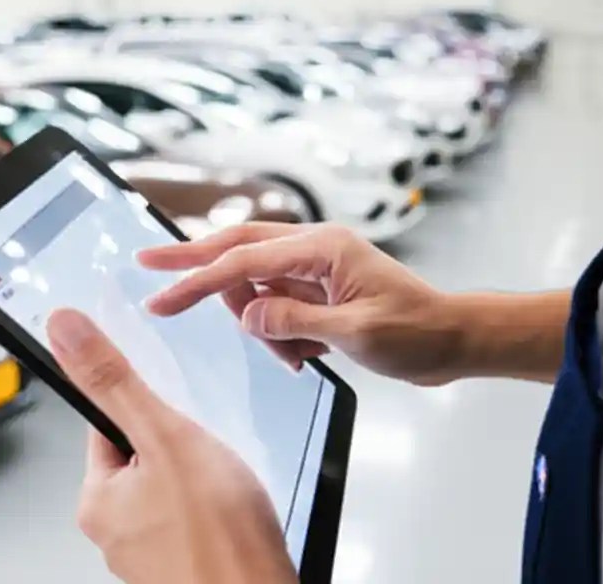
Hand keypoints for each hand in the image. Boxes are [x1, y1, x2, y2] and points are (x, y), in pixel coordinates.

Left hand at [47, 309, 296, 583]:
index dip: (148, 413)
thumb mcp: (164, 437)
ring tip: (226, 495)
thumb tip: (65, 330)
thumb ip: (114, 382)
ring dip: (204, 484)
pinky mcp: (184, 566)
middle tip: (209, 463)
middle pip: (145, 459)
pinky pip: (197, 521)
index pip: (107, 428)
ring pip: (175, 491)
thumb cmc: (220, 538)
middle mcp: (116, 533)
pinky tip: (235, 518)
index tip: (173, 420)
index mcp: (97, 500)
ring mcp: (151, 554)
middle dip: (183, 452)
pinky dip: (218, 514)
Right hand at [139, 222, 464, 384]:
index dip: (196, 277)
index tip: (160, 294)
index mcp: (323, 247)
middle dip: (194, 262)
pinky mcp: (318, 290)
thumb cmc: (418, 331)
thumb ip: (296, 321)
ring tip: (294, 356)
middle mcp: (314, 249)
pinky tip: (304, 355)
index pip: (244, 260)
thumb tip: (248, 315)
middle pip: (238, 250)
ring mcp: (315, 269)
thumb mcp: (357, 332)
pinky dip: (278, 334)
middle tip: (147, 268)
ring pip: (255, 287)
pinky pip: (276, 308)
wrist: (454, 340)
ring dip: (258, 323)